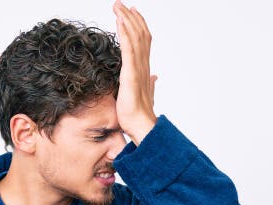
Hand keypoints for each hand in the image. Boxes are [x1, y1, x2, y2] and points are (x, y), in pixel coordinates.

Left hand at [113, 0, 156, 144]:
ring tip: (118, 6)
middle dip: (130, 16)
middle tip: (121, 3)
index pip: (143, 40)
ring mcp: (137, 67)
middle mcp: (143, 64)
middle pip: (139, 33)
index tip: (132, 12)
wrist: (140, 125)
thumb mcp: (145, 94)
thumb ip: (150, 84)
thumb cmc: (139, 114)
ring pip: (134, 36)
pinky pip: (128, 48)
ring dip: (125, 19)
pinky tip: (120, 21)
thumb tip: (155, 78)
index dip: (138, 24)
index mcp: (144, 68)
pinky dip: (125, 33)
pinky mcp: (130, 73)